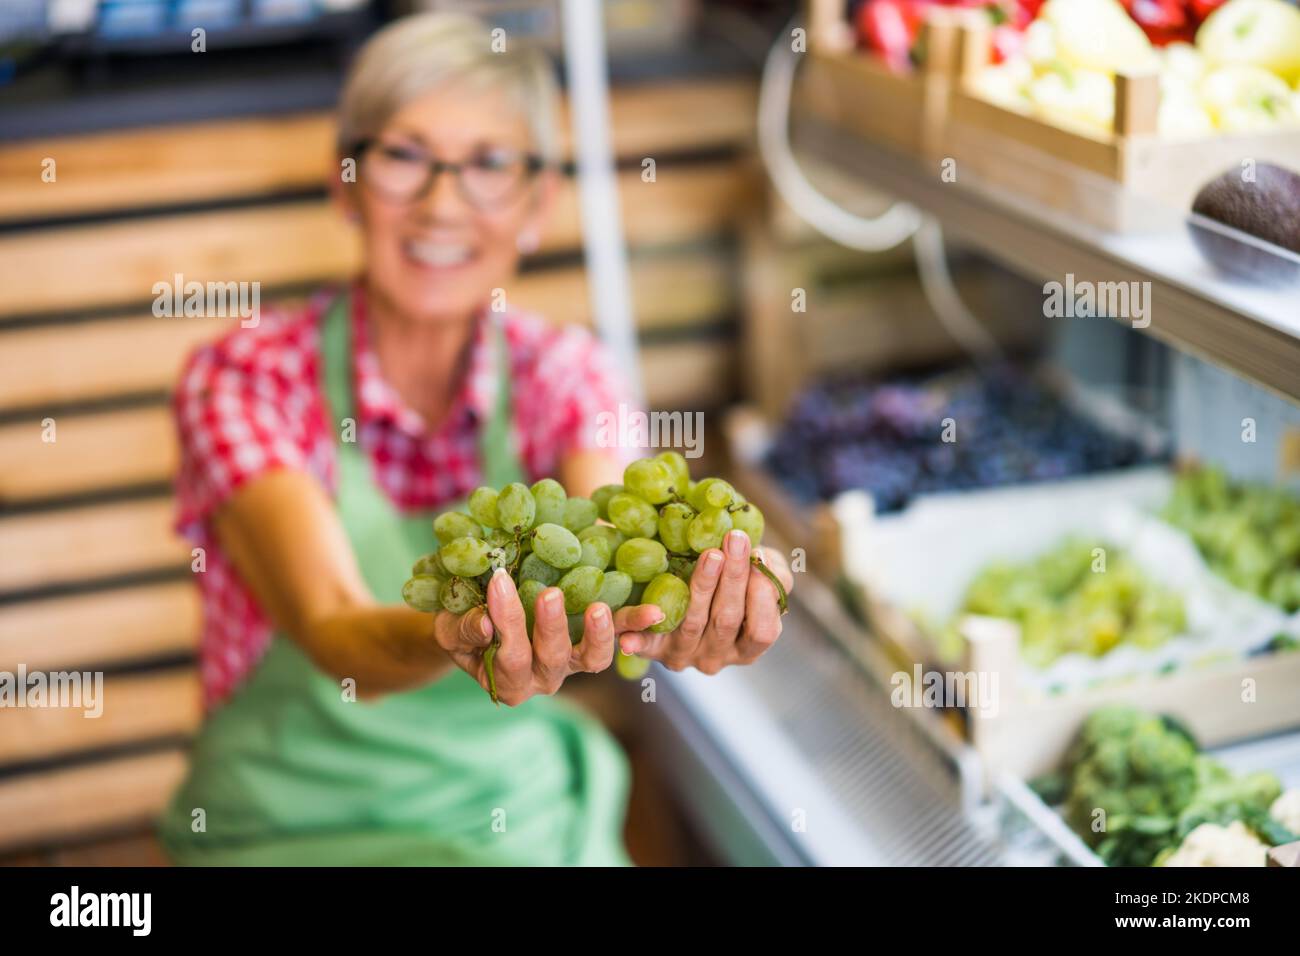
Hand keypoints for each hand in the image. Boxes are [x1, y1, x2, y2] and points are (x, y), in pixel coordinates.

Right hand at [433, 567, 663, 704]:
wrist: (479, 624)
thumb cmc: (461, 627)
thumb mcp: (452, 628)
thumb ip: (465, 630)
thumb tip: (484, 622)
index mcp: (506, 682)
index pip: (508, 654)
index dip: (505, 619)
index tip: (498, 580)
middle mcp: (543, 680)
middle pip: (552, 659)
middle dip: (550, 627)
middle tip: (548, 595)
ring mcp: (572, 664)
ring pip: (593, 659)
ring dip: (601, 634)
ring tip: (602, 609)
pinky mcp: (593, 644)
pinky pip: (618, 640)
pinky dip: (634, 627)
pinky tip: (654, 613)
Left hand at [618, 530, 792, 674]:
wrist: (688, 584)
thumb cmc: (734, 582)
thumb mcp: (763, 578)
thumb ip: (775, 575)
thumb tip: (762, 561)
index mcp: (747, 648)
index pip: (762, 631)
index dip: (763, 597)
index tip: (759, 556)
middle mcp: (716, 657)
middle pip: (727, 621)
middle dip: (734, 579)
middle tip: (734, 541)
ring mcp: (683, 655)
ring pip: (693, 623)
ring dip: (703, 586)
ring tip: (710, 555)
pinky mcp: (652, 649)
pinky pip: (646, 645)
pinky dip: (638, 641)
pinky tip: (628, 638)